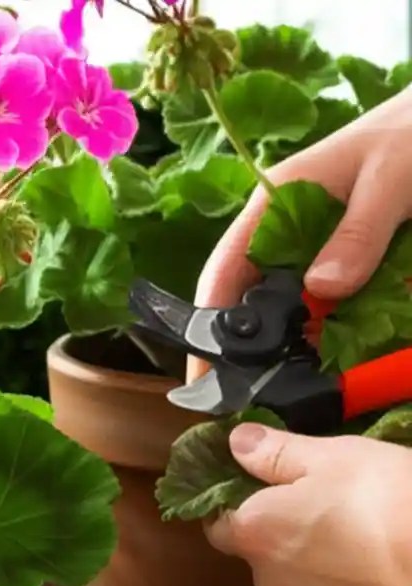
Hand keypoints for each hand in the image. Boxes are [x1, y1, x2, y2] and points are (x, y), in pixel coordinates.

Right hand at [190, 86, 411, 380]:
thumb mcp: (391, 180)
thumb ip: (359, 234)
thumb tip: (323, 291)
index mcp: (274, 200)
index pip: (224, 267)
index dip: (206, 321)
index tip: (204, 372)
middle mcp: (281, 225)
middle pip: (246, 293)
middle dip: (244, 344)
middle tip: (246, 395)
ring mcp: (310, 240)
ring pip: (285, 301)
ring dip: (288, 340)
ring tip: (288, 386)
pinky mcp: (339, 252)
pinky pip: (323, 297)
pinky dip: (325, 326)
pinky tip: (332, 354)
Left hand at [207, 423, 411, 585]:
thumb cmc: (392, 501)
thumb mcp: (335, 456)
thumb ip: (275, 453)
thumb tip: (236, 443)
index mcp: (257, 538)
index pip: (221, 526)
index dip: (243, 510)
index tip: (270, 499)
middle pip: (265, 565)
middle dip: (288, 546)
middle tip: (333, 522)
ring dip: (320, 583)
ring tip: (366, 558)